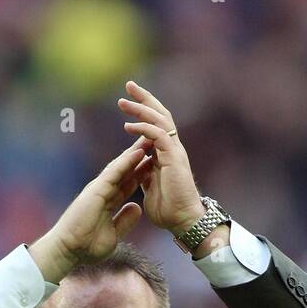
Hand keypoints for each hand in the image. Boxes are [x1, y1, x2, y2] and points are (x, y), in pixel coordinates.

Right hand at [47, 142, 150, 266]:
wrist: (69, 251)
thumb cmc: (86, 247)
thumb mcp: (114, 234)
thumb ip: (125, 220)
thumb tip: (139, 208)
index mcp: (109, 201)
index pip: (129, 183)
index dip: (143, 173)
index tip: (157, 162)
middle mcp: (104, 191)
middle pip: (126, 170)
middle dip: (141, 157)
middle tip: (156, 141)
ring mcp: (100, 189)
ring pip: (121, 167)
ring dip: (136, 153)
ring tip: (150, 138)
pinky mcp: (96, 190)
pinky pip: (114, 173)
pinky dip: (127, 162)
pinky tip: (139, 152)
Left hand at [117, 81, 205, 233]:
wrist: (183, 221)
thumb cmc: (169, 210)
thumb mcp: (150, 187)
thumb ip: (145, 173)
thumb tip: (137, 166)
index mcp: (166, 153)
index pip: (155, 124)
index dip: (143, 110)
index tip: (127, 102)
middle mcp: (172, 148)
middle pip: (159, 114)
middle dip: (144, 98)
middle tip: (128, 86)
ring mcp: (174, 151)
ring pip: (159, 120)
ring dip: (141, 108)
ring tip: (124, 102)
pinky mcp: (174, 158)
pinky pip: (159, 135)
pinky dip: (144, 128)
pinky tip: (129, 126)